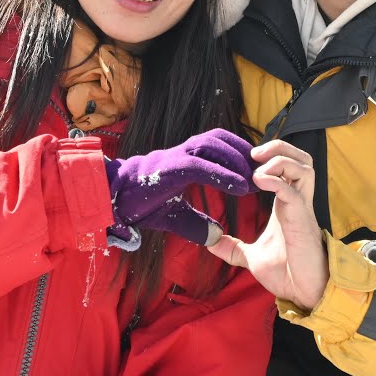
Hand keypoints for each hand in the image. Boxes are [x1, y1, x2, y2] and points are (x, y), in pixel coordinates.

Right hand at [107, 129, 258, 246]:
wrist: (110, 201)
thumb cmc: (140, 204)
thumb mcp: (174, 216)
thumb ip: (195, 223)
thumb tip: (216, 236)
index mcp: (184, 159)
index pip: (216, 144)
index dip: (238, 153)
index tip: (257, 167)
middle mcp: (181, 153)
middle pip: (218, 138)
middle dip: (242, 151)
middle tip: (264, 170)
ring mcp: (174, 158)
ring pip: (211, 146)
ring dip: (237, 160)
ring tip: (256, 178)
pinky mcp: (168, 170)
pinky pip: (200, 166)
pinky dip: (222, 174)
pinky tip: (240, 187)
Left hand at [207, 141, 328, 310]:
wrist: (304, 293)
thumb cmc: (287, 272)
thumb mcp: (252, 257)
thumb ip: (233, 248)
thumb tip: (209, 242)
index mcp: (287, 204)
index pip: (288, 166)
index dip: (270, 155)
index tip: (245, 159)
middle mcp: (298, 201)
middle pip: (301, 158)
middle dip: (279, 147)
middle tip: (254, 154)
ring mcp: (302, 209)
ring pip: (304, 167)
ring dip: (280, 159)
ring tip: (257, 167)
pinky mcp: (302, 220)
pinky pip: (293, 191)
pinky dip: (275, 180)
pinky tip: (258, 181)